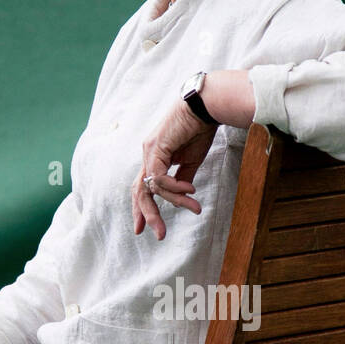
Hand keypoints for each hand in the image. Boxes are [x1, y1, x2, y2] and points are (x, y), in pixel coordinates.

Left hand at [132, 98, 217, 239]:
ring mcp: (149, 151)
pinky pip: (160, 178)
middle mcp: (148, 155)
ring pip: (152, 187)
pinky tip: (190, 190)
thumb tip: (181, 198)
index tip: (145, 228)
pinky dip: (174, 187)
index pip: (143, 187)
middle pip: (140, 191)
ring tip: (194, 207)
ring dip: (173, 201)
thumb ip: (182, 180)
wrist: (204, 109)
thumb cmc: (199, 131)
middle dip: (147, 214)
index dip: (142, 208)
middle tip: (158, 234)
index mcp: (155, 159)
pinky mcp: (155, 148)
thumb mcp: (191, 162)